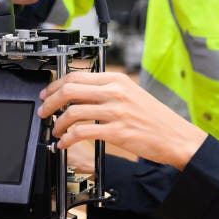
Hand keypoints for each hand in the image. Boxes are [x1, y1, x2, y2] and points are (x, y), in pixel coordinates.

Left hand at [37, 71, 207, 170]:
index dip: (56, 85)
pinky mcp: (116, 131)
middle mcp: (115, 91)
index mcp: (117, 79)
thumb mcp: (131, 93)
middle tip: (44, 111)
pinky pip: (82, 132)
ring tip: (55, 130)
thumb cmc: (154, 117)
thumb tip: (79, 93)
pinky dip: (67, 138)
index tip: (48, 94)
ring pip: (73, 111)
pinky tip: (65, 143)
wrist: (174, 135)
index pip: (77, 75)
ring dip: (57, 123)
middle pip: (70, 89)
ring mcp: (115, 111)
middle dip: (50, 101)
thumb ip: (108, 90)